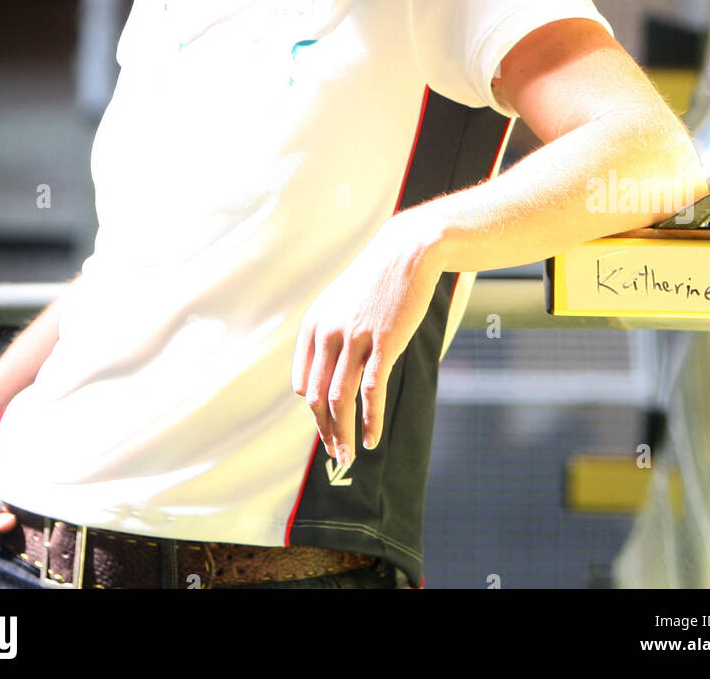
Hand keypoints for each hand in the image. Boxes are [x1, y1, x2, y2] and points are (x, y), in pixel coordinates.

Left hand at [291, 213, 442, 467]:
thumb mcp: (341, 306)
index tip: (328, 431)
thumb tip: (324, 379)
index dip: (314, 414)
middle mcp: (328, 334)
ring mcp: (355, 338)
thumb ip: (329, 338)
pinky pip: (371, 391)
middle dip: (326, 432)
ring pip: (340, 400)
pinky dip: (369, 421)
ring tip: (348, 457)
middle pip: (318, 398)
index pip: (303, 385)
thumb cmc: (375, 282)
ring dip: (342, 434)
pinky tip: (371, 440)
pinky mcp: (383, 343)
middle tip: (336, 456)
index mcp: (313, 327)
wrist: (406, 252)